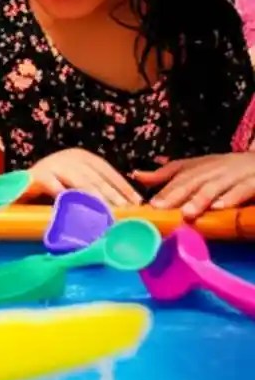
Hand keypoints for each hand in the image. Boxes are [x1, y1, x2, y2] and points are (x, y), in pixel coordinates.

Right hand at [28, 148, 140, 207]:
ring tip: (108, 213)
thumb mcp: (77, 184)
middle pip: (96, 177)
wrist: (18, 187)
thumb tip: (129, 203)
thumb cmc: (53, 189)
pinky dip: (68, 199)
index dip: (123, 186)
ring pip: (80, 182)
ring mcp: (52, 164)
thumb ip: (97, 189)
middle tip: (126, 212)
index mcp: (81, 156)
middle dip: (113, 196)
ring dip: (96, 199)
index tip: (137, 202)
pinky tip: (78, 210)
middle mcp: (68, 156)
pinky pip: (56, 188)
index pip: (107, 170)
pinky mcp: (37, 175)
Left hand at [135, 153, 254, 218]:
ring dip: (200, 199)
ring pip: (215, 187)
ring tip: (187, 213)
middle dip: (176, 194)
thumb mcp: (195, 168)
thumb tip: (137, 174)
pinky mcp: (253, 182)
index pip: (179, 177)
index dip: (165, 190)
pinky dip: (231, 198)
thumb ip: (167, 174)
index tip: (151, 205)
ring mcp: (234, 176)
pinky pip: (242, 190)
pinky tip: (220, 208)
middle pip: (193, 181)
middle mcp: (214, 169)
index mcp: (199, 166)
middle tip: (161, 208)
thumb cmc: (223, 169)